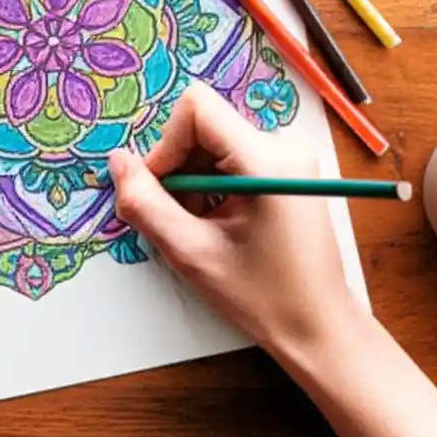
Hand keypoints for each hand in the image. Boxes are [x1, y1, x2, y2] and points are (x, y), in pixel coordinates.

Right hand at [107, 81, 354, 352]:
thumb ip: (146, 204)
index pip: (197, 108)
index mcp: (266, 159)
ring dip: (193, 184)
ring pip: (214, 146)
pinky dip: (212, 189)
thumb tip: (117, 161)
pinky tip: (218, 227)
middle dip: (178, 169)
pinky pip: (232, 161)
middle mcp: (283, 147)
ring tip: (202, 230)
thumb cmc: (263, 297)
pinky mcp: (287, 174)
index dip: (166, 145)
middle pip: (203, 127)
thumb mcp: (192, 253)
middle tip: (178, 220)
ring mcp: (288, 159)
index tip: (160, 191)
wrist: (319, 328)